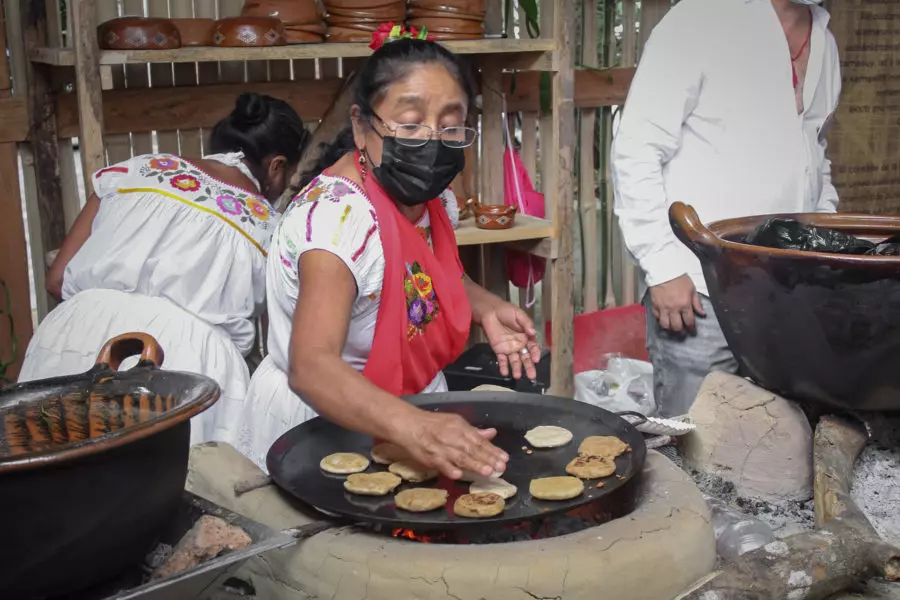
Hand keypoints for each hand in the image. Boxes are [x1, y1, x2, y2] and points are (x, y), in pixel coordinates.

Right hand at [393, 410, 508, 479]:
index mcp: (460, 427)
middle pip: (472, 449)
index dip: (492, 449)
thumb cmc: (433, 424)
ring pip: (460, 457)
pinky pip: (441, 463)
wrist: (409, 425)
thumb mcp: (455, 422)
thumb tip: (492, 433)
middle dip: (488, 458)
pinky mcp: (430, 457)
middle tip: (501, 467)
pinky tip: (459, 475)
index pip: (479, 440)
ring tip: (487, 471)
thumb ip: (473, 431)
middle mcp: (452, 437)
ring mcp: (441, 448)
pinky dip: (449, 468)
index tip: (504, 458)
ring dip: (474, 464)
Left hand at [481, 302, 540, 379]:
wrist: (490, 311)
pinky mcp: (499, 350)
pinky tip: (505, 373)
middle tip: (531, 376)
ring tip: (517, 376)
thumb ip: (526, 324)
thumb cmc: (506, 311)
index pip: (533, 347)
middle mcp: (519, 344)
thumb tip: (533, 333)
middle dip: (529, 366)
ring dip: (516, 369)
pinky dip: (503, 367)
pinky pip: (502, 360)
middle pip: (525, 357)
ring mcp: (509, 348)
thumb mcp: (519, 315)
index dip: (535, 353)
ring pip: (515, 361)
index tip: (536, 359)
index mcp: (526, 336)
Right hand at [649, 274, 705, 332]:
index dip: (691, 328)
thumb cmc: (680, 279)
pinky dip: (660, 320)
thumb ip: (697, 303)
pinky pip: (656, 318)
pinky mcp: (654, 306)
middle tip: (682, 332)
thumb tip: (702, 314)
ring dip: (669, 328)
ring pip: (665, 325)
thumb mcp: (692, 289)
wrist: (664, 271)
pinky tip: (663, 320)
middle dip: (680, 332)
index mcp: (685, 304)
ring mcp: (662, 308)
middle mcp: (674, 309)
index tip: (692, 330)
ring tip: (672, 328)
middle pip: (676, 326)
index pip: (689, 321)